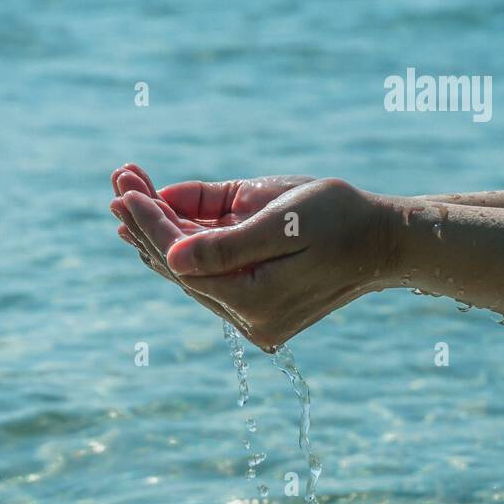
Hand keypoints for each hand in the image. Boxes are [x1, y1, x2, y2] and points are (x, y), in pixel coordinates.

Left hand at [109, 166, 320, 331]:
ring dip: (159, 235)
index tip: (124, 188)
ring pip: (192, 273)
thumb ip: (225, 242)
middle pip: (182, 269)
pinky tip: (158, 224)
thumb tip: (171, 256)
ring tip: (127, 199)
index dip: (151, 222)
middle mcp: (249, 321)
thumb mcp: (283, 219)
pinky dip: (184, 247)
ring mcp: (253, 319)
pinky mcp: (257, 309)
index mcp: (254, 301)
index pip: (184, 260)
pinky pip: (209, 276)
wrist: (385, 242)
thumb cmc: (341, 218)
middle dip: (147, 224)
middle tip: (117, 183)